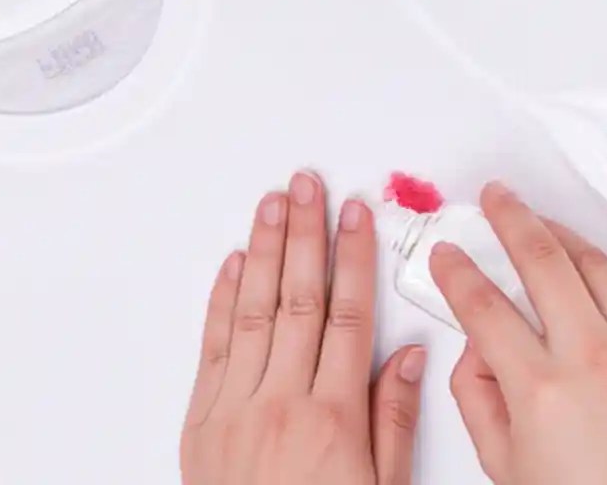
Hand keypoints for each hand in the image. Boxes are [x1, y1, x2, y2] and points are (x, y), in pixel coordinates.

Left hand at [181, 172, 424, 484]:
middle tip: (308, 184)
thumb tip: (406, 355)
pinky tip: (229, 264)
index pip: (347, 314)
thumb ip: (393, 419)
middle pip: (297, 298)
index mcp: (333, 415)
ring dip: (261, 250)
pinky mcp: (200, 421)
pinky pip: (211, 348)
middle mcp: (281, 401)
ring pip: (252, 311)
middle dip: (305, 234)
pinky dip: (219, 301)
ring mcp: (235, 408)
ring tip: (271, 204)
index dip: (352, 258)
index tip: (355, 216)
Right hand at [430, 182, 606, 484]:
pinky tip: (587, 283)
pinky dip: (606, 286)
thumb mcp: (505, 463)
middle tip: (494, 196)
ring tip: (539, 221)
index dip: (457, 272)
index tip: (446, 253)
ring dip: (562, 234)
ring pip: (595, 266)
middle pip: (542, 260)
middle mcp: (594, 360)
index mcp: (540, 390)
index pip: (484, 307)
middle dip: (511, 218)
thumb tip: (475, 344)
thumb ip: (476, 396)